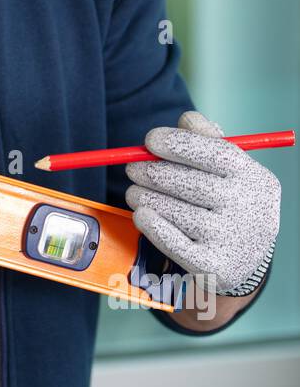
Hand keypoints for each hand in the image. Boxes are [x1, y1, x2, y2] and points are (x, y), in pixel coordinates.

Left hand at [124, 110, 279, 295]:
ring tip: (133, 192)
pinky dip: (153, 226)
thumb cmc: (231, 201)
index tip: (149, 140)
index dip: (177, 144)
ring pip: (177, 212)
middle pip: (191, 184)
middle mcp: (248, 208)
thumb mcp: (232, 170)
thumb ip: (209, 140)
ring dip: (146, 198)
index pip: (214, 154)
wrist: (249, 259)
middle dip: (153, 172)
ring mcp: (232, 239)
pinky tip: (141, 214)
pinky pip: (174, 243)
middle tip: (132, 168)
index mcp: (253, 177)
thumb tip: (185, 120)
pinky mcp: (214, 267)